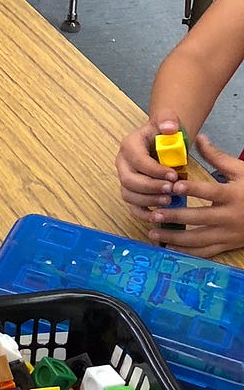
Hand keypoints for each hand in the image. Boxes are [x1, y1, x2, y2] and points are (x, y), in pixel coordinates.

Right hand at [115, 114, 185, 215]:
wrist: (164, 141)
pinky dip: (143, 213)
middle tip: (171, 189)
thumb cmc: (166, 133)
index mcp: (129, 145)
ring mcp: (125, 178)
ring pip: (128, 194)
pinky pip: (131, 206)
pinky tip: (158, 215)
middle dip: (150, 187)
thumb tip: (169, 127)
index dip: (154, 170)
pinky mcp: (131, 191)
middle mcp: (122, 163)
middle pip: (128, 180)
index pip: (137, 160)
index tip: (174, 175)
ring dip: (148, 200)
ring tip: (169, 201)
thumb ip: (168, 120)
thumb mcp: (168, 121)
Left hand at [140, 134, 243, 256]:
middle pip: (200, 218)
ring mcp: (228, 234)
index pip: (211, 192)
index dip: (193, 190)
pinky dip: (186, 252)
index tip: (174, 186)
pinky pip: (205, 252)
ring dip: (174, 238)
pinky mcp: (227, 246)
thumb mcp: (240, 171)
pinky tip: (168, 247)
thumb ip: (217, 157)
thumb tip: (199, 138)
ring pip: (198, 239)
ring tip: (153, 232)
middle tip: (154, 214)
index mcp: (233, 195)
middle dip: (175, 217)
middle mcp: (230, 216)